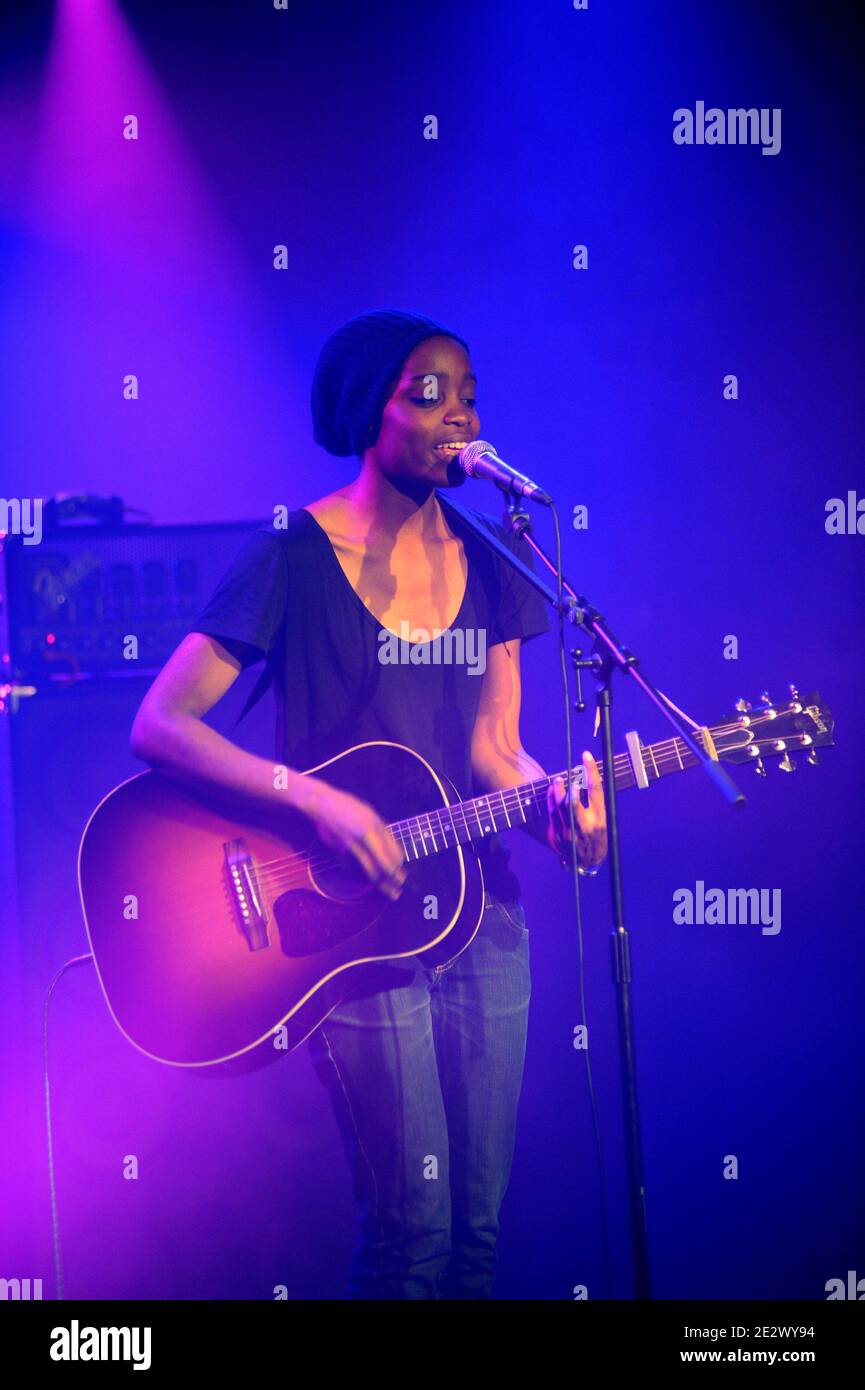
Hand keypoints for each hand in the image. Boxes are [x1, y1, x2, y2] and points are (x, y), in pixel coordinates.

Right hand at [306, 779, 406, 900]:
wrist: (323, 806)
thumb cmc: (349, 807)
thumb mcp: (371, 814)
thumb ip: (383, 831)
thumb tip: (394, 850)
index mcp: (373, 827)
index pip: (391, 851)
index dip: (398, 864)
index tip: (401, 870)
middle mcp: (363, 838)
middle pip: (382, 865)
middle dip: (392, 879)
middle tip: (399, 888)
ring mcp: (350, 847)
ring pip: (369, 870)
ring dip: (381, 883)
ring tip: (390, 891)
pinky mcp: (340, 853)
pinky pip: (355, 866)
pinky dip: (364, 874)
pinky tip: (371, 880)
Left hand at [546, 751, 606, 871]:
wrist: (587, 863)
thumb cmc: (597, 837)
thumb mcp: (603, 820)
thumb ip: (595, 801)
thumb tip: (585, 777)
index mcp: (600, 819)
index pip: (595, 790)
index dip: (591, 770)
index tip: (586, 755)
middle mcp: (585, 826)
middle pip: (573, 800)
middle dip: (569, 784)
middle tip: (570, 774)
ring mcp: (569, 832)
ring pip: (559, 805)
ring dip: (557, 789)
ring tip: (559, 780)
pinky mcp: (557, 836)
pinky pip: (551, 812)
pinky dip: (551, 799)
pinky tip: (552, 790)